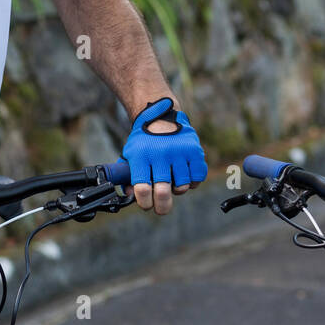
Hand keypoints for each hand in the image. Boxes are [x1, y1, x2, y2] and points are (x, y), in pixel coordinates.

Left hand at [119, 98, 207, 215]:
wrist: (161, 116)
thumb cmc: (144, 141)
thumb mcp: (131, 155)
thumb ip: (127, 177)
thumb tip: (129, 196)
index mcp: (141, 156)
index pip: (142, 189)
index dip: (145, 203)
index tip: (147, 205)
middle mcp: (160, 154)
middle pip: (163, 192)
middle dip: (162, 207)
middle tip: (161, 208)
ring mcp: (179, 152)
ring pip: (182, 187)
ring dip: (177, 189)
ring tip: (173, 180)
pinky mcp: (195, 151)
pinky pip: (197, 178)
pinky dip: (192, 181)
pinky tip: (185, 174)